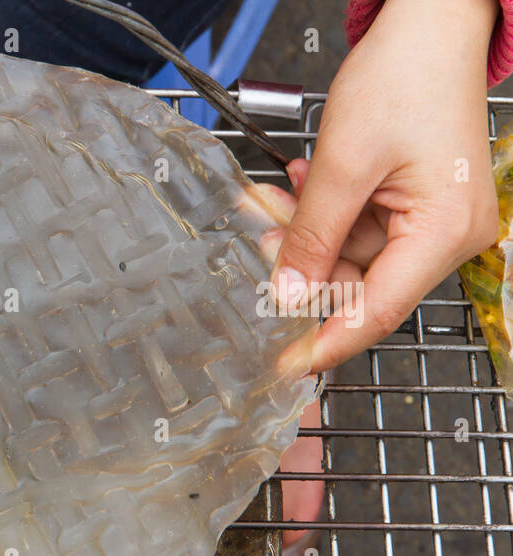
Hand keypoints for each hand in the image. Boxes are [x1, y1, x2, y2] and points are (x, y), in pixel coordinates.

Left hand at [272, 0, 500, 372]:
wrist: (431, 25)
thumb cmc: (404, 77)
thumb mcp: (342, 163)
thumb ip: (313, 235)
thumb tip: (289, 296)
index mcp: (444, 233)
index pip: (377, 312)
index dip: (324, 342)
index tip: (282, 367)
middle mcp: (449, 236)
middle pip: (361, 285)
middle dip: (304, 268)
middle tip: (261, 244)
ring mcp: (434, 221)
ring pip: (352, 256)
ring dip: (307, 235)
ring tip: (273, 203)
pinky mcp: (418, 205)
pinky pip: (360, 229)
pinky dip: (325, 215)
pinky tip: (301, 187)